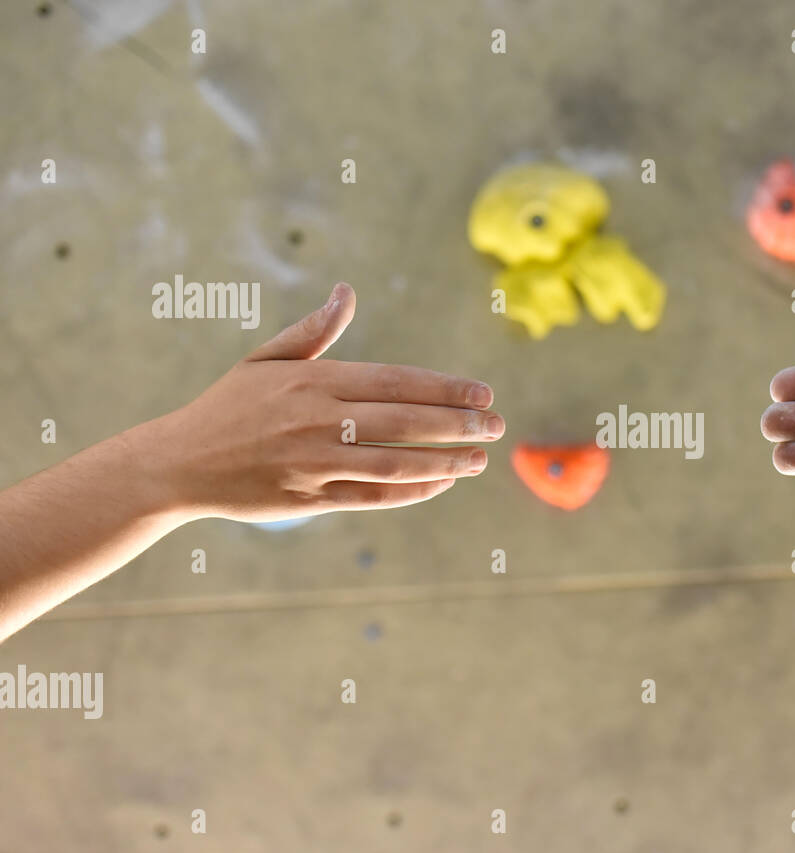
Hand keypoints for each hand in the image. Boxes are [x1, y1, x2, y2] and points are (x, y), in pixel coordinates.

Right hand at [140, 283, 504, 522]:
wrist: (177, 463)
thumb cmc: (229, 407)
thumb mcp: (265, 359)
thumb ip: (314, 331)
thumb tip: (348, 293)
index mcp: (314, 380)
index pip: (396, 381)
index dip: (445, 388)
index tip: (484, 393)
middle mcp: (317, 419)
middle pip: (404, 421)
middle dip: (459, 424)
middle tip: (498, 426)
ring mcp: (313, 462)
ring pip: (394, 462)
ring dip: (444, 461)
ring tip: (479, 459)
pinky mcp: (308, 499)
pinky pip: (371, 497)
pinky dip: (410, 492)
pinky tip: (441, 483)